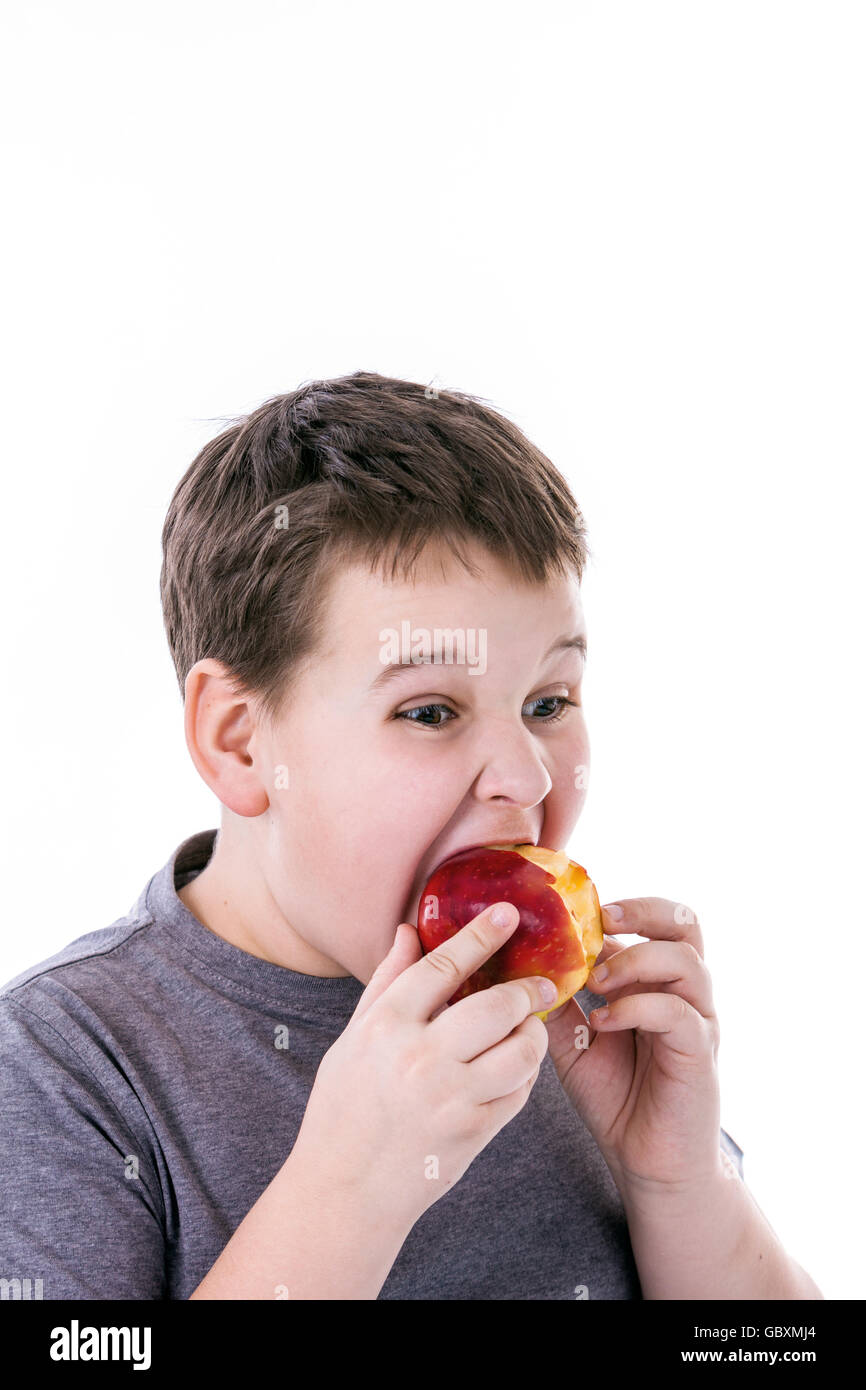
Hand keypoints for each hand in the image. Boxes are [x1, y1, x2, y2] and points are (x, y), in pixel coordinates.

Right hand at [290, 902, 553, 1227]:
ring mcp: (450, 1099)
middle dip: (527, 989)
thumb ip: (387, 981)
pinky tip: (517, 1065)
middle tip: (541, 982)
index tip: (509, 912)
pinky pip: (518, 1093)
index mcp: (386, 1026)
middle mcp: (420, 1058)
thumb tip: (409, 929)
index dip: (481, 935)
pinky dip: (525, 1073)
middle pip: (495, 1006)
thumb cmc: (343, 1109)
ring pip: (519, 1051)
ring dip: (534, 1032)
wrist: (345, 1191)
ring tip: (531, 1025)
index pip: (443, 965)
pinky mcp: (473, 1134)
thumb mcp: (353, 1038)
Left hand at [542, 897, 722, 1198]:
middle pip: (686, 923)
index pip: (652, 920)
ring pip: (686, 961)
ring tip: (594, 981)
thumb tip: (519, 964)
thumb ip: (558, 1001)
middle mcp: (684, 992)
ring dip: (634, 961)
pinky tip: (603, 1022)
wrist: (647, 1160)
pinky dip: (637, 1008)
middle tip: (600, 922)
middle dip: (642, 911)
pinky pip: (678, 1014)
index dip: (618, 906)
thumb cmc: (616, 1095)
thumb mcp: (572, 1040)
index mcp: (656, 980)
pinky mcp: (699, 1052)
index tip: (574, 911)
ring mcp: (698, 1019)